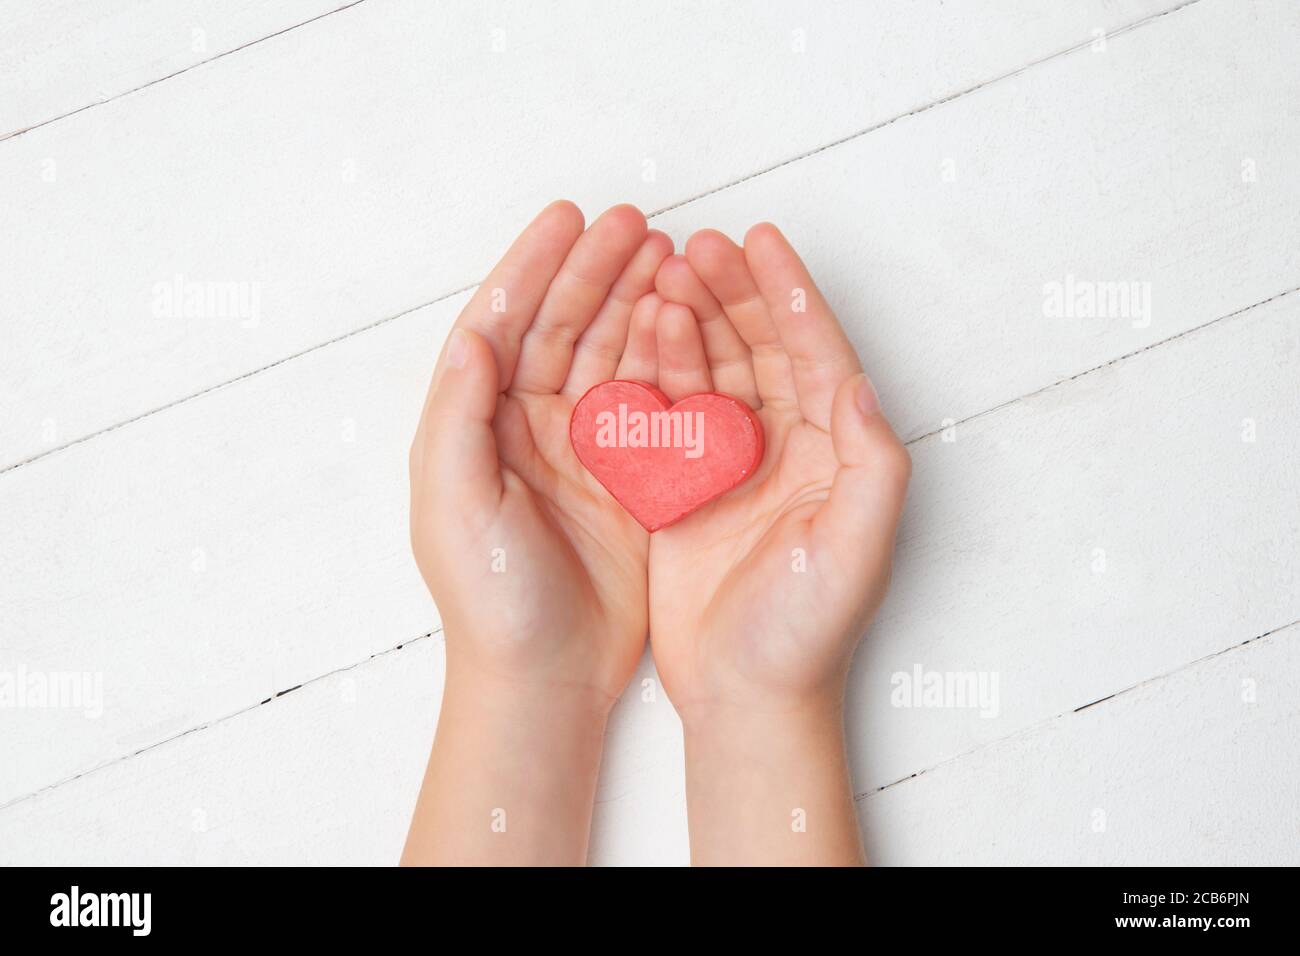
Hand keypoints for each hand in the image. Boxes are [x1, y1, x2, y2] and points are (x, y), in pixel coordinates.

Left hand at [403, 202, 669, 864]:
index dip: (534, 268)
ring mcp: (581, 449)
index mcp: (478, 425)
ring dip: (633, 302)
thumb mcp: (455, 505)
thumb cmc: (489, 600)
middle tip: (634, 222)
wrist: (543, 676)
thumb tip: (470, 337)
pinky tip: (686, 323)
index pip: (504, 325)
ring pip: (608, 354)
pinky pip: (648, 401)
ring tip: (668, 254)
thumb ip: (458, 418)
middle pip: (561, 326)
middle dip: (594, 270)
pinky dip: (665, 358)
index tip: (569, 219)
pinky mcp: (627, 477)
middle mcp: (527, 427)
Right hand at [645, 224, 910, 863]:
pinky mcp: (689, 486)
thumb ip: (871, 466)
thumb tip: (861, 385)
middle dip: (733, 292)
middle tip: (696, 245)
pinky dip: (658, 371)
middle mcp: (790, 448)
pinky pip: (673, 411)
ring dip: (692, 320)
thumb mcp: (856, 550)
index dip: (791, 293)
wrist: (745, 696)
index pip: (817, 354)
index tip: (761, 240)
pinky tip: (639, 336)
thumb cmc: (805, 634)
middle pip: (763, 348)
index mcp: (836, 453)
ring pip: (716, 370)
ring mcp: (736, 464)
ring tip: (662, 275)